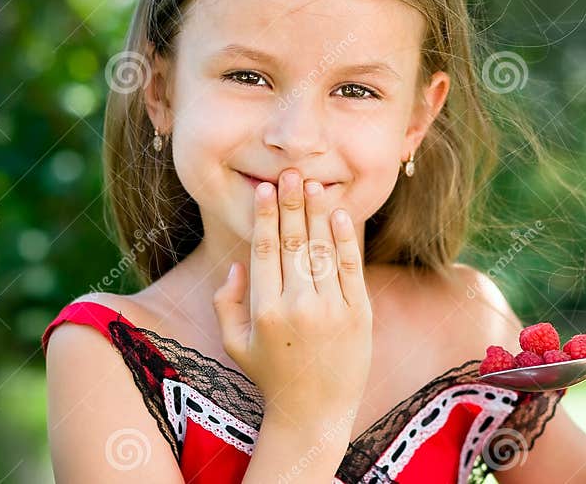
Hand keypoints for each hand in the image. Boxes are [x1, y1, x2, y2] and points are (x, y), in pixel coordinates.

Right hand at [212, 169, 373, 422]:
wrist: (315, 412)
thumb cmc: (271, 375)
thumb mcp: (236, 344)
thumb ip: (226, 304)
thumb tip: (236, 265)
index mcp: (265, 311)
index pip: (264, 251)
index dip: (264, 216)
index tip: (265, 188)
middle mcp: (298, 306)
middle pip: (293, 243)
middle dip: (290, 204)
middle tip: (289, 172)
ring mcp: (331, 310)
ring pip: (323, 250)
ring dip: (318, 213)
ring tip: (313, 184)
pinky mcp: (358, 315)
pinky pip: (351, 269)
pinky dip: (346, 240)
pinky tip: (339, 215)